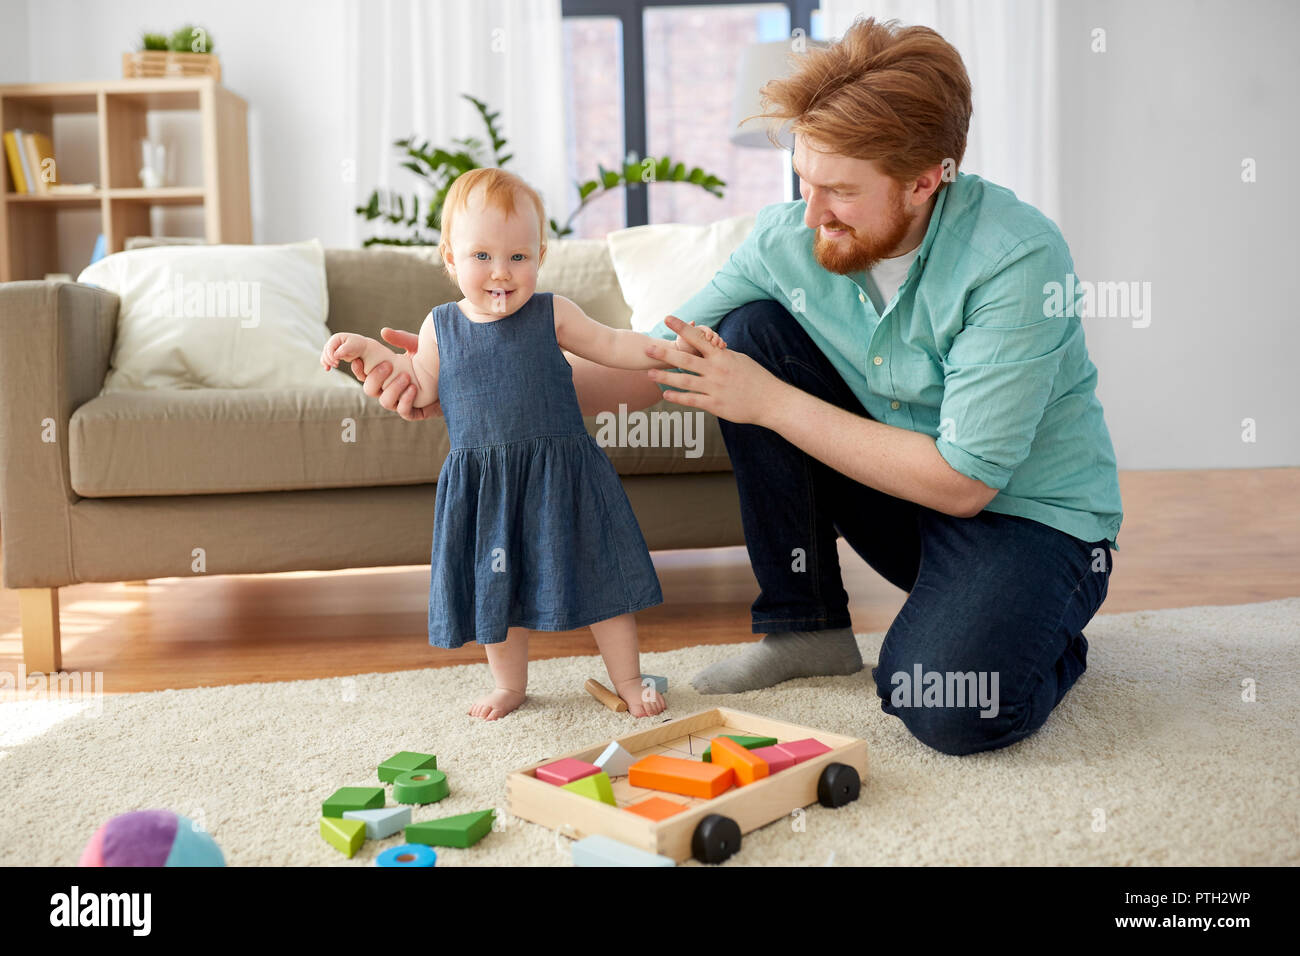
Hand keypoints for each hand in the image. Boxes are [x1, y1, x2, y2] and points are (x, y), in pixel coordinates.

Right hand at [321, 332, 373, 372]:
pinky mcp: (334, 354)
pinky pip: (327, 359)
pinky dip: (326, 363)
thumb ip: (344, 350)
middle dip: (329, 359)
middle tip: (336, 365)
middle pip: (325, 351)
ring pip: (325, 355)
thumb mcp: (353, 346)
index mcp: (336, 338)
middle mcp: (333, 342)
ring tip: (329, 368)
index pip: (329, 348)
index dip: (331, 356)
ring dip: (326, 362)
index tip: (337, 363)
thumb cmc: (359, 346)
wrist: (364, 349)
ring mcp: (333, 348)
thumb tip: (335, 355)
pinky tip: (327, 369)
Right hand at [348, 327, 441, 421]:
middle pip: (370, 389)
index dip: (359, 369)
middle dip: (375, 377)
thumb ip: (402, 339)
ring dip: (393, 389)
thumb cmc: (436, 361)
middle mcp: (392, 390)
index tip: (358, 360)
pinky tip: (414, 389)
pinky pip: (404, 411)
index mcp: (387, 375)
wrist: (458, 375)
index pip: (365, 374)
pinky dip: (406, 401)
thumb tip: (384, 331)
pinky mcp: (417, 412)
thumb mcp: (418, 347)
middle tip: (388, 365)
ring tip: (406, 377)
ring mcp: (403, 402)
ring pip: (385, 402)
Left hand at [644, 315, 784, 426]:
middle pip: (685, 359)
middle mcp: (716, 370)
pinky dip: (677, 397)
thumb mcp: (738, 360)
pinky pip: (692, 400)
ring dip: (665, 377)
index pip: (698, 337)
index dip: (681, 327)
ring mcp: (714, 388)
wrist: (770, 401)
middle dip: (665, 353)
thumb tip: (710, 346)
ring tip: (649, 374)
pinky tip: (665, 395)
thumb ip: (721, 355)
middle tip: (647, 348)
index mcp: (721, 356)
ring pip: (684, 381)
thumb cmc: (756, 378)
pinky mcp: (715, 405)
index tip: (668, 318)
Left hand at [672, 319, 726, 356]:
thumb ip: (685, 329)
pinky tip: (724, 348)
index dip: (708, 332)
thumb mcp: (681, 337)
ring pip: (717, 340)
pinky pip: (719, 347)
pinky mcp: (712, 350)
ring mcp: (709, 343)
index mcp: (700, 331)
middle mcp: (706, 336)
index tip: (708, 338)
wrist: (682, 356)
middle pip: (714, 334)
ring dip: (720, 342)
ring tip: (722, 346)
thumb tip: (693, 321)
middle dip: (716, 338)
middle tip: (716, 343)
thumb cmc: (681, 345)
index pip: (706, 329)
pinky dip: (722, 347)